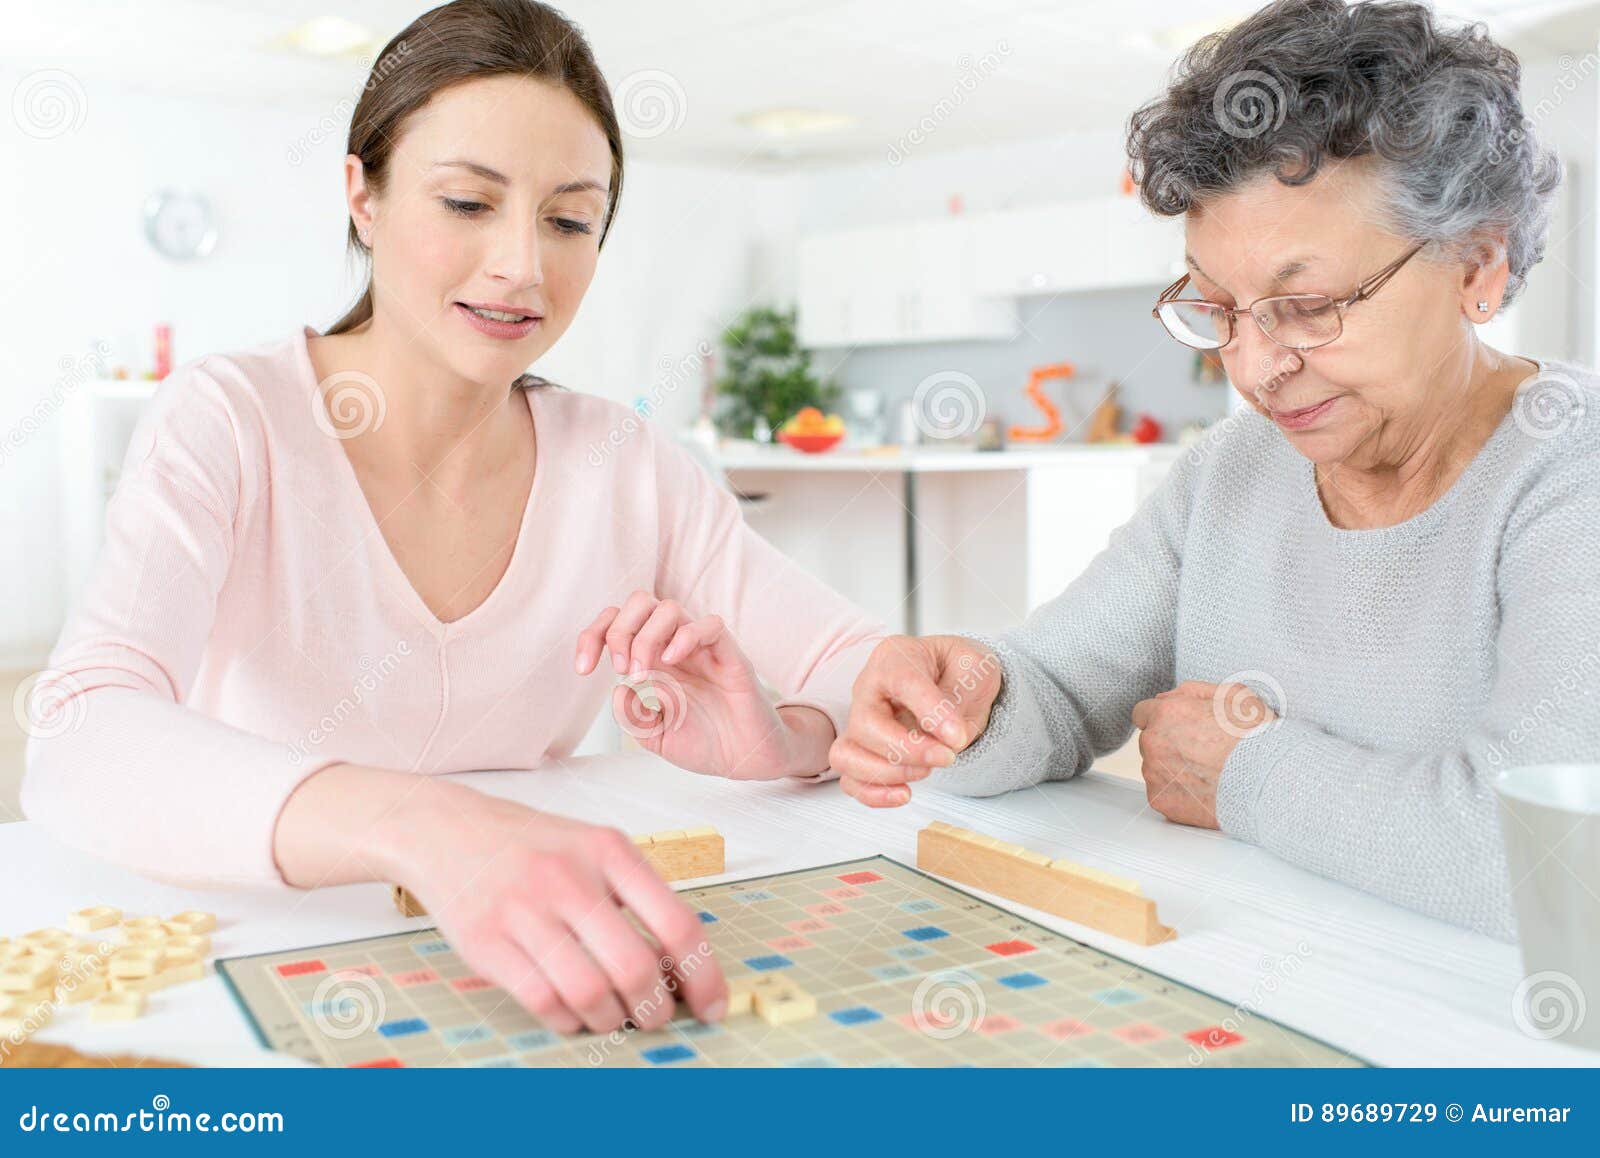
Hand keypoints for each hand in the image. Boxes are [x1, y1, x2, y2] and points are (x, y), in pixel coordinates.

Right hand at [380, 781, 727, 1034]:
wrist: (446, 828)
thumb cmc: (531, 846)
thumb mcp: (594, 846)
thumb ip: (638, 895)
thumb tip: (684, 965)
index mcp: (609, 851)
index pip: (677, 923)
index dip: (704, 976)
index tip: (712, 1005)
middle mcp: (569, 878)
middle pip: (635, 967)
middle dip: (655, 1008)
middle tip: (655, 1015)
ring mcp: (523, 911)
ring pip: (590, 993)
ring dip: (612, 1020)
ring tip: (613, 1015)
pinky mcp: (485, 943)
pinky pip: (543, 1003)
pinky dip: (568, 1021)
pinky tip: (572, 1011)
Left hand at [575, 591, 829, 779]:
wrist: (745, 760)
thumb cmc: (706, 743)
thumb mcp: (655, 738)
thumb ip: (633, 717)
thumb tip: (619, 690)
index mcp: (653, 660)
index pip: (618, 623)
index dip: (594, 635)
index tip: (583, 669)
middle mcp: (675, 647)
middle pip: (640, 603)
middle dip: (618, 629)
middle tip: (620, 668)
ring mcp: (702, 649)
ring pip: (669, 608)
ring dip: (646, 636)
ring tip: (643, 672)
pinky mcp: (730, 656)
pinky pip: (710, 625)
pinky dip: (686, 636)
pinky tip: (673, 661)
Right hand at [828, 634, 1001, 807]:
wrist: (956, 681)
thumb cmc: (958, 669)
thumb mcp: (975, 667)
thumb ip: (961, 696)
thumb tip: (949, 737)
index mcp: (895, 657)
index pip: (902, 682)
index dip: (928, 711)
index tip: (956, 737)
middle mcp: (868, 688)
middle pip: (865, 724)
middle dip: (907, 749)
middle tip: (945, 757)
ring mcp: (860, 721)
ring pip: (846, 755)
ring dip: (886, 773)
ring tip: (925, 771)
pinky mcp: (862, 751)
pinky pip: (850, 780)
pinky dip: (874, 794)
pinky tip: (904, 793)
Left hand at [1129, 680, 1275, 827]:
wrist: (1269, 781)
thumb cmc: (1255, 737)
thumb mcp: (1232, 694)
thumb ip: (1191, 691)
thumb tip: (1166, 697)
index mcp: (1166, 713)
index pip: (1143, 712)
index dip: (1163, 719)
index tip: (1179, 727)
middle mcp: (1153, 743)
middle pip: (1150, 741)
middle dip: (1169, 744)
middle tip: (1202, 752)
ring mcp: (1155, 774)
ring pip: (1155, 768)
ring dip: (1173, 768)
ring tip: (1208, 772)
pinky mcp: (1161, 800)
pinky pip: (1163, 793)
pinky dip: (1179, 792)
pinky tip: (1204, 789)